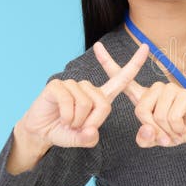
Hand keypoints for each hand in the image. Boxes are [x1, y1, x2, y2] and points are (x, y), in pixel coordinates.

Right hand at [17, 43, 150, 151]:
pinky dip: (66, 116)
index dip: (135, 64)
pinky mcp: (57, 85)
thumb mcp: (81, 139)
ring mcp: (72, 84)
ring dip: (76, 120)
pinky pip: (69, 101)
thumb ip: (89, 138)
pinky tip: (60, 116)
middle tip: (78, 126)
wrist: (39, 132)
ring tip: (68, 121)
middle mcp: (88, 87)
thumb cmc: (64, 132)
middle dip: (92, 122)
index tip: (146, 47)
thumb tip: (90, 132)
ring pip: (85, 104)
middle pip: (103, 104)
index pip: (121, 78)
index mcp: (100, 96)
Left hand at [93, 41, 185, 147]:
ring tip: (175, 129)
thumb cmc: (173, 131)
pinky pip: (172, 117)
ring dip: (167, 130)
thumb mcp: (155, 139)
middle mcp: (155, 89)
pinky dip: (176, 128)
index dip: (108, 63)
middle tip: (164, 135)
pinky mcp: (183, 93)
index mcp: (144, 96)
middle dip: (153, 129)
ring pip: (158, 115)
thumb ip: (145, 138)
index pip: (123, 79)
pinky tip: (182, 126)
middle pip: (141, 111)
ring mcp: (170, 89)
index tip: (96, 47)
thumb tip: (146, 130)